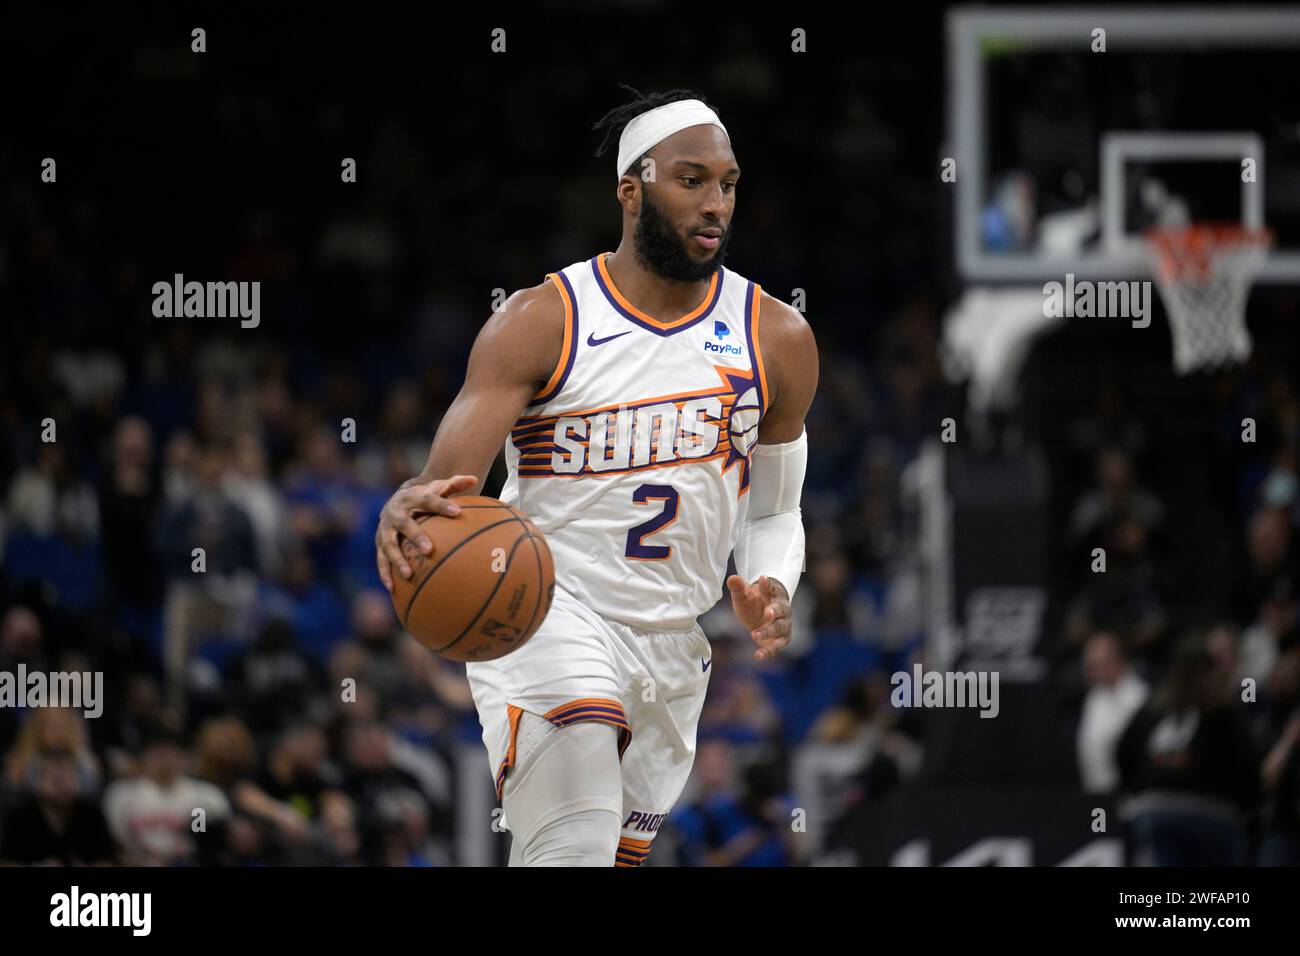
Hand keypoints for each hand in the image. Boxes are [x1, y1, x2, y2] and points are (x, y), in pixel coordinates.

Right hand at [375, 474, 476, 590]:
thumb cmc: (425, 497)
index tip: (457, 512)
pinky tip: (392, 588)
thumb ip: (455, 484)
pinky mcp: (379, 543)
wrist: (398, 500)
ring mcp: (385, 529)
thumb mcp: (438, 487)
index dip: (442, 504)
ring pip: (389, 545)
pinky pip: (380, 559)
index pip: (427, 499)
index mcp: (411, 497)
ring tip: (409, 574)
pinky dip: (385, 573)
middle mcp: (395, 512)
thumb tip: (474, 478)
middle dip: (416, 536)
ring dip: (397, 559)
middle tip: (429, 550)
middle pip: (404, 524)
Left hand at [726, 574, 791, 661]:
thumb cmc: (753, 602)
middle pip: (782, 610)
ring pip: (780, 629)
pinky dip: (768, 651)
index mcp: (774, 595)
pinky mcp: (781, 640)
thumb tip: (732, 578)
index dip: (768, 585)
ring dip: (769, 632)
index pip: (772, 588)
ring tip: (754, 635)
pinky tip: (758, 655)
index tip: (762, 579)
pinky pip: (777, 646)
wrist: (761, 616)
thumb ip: (739, 587)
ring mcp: (784, 625)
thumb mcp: (744, 594)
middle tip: (767, 613)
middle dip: (775, 612)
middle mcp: (783, 610)